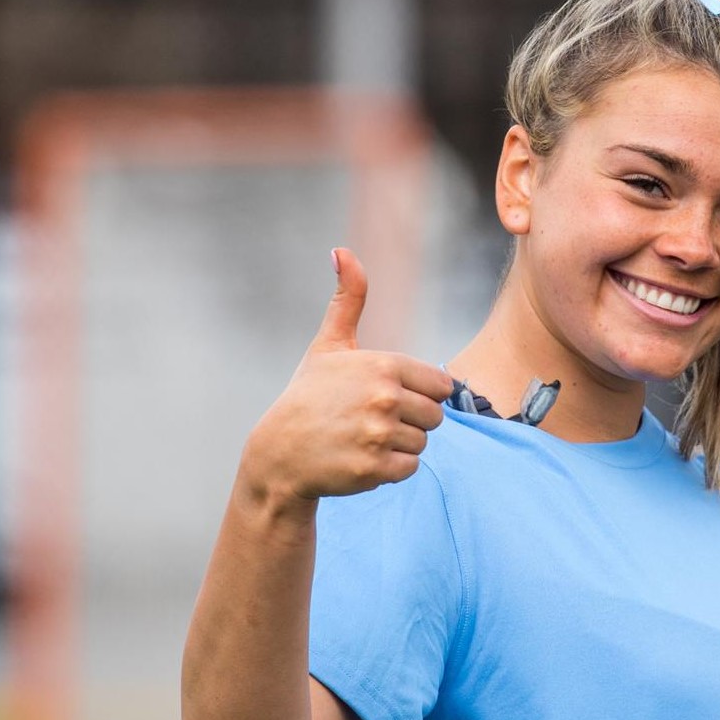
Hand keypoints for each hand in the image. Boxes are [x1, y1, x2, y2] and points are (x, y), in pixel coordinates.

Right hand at [240, 248, 454, 508]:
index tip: (387, 397)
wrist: (279, 453)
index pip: (440, 385)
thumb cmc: (308, 396)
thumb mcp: (328, 346)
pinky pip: (409, 468)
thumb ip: (348, 300)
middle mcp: (384, 398)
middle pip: (435, 417)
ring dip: (399, 445)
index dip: (418, 393)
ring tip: (363, 439)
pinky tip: (361, 458)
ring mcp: (379, 434)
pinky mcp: (374, 468)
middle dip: (410, 421)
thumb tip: (342, 251)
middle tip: (371, 421)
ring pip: (422, 443)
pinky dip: (390, 469)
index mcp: (383, 365)